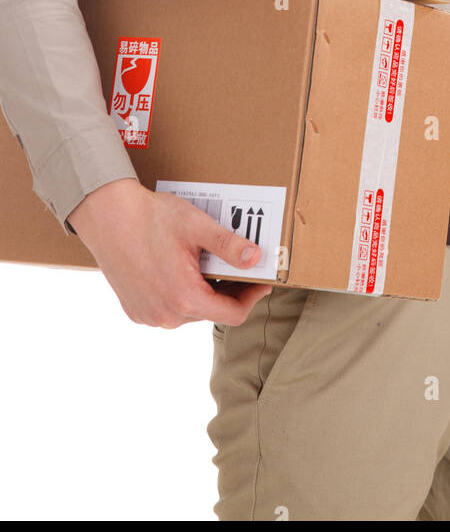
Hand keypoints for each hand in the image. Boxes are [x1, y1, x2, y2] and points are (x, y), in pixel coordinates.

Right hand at [67, 178, 273, 326]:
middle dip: (229, 290)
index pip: (234, 314)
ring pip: (191, 311)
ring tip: (207, 262)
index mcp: (185, 298)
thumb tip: (256, 259)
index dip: (252, 296)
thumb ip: (229, 246)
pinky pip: (169, 309)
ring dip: (204, 292)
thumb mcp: (197, 227)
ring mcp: (148, 316)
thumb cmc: (151, 218)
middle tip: (237, 264)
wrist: (107, 215)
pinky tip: (182, 268)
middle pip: (212, 311)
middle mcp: (166, 315)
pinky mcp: (136, 310)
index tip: (260, 280)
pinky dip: (181, 294)